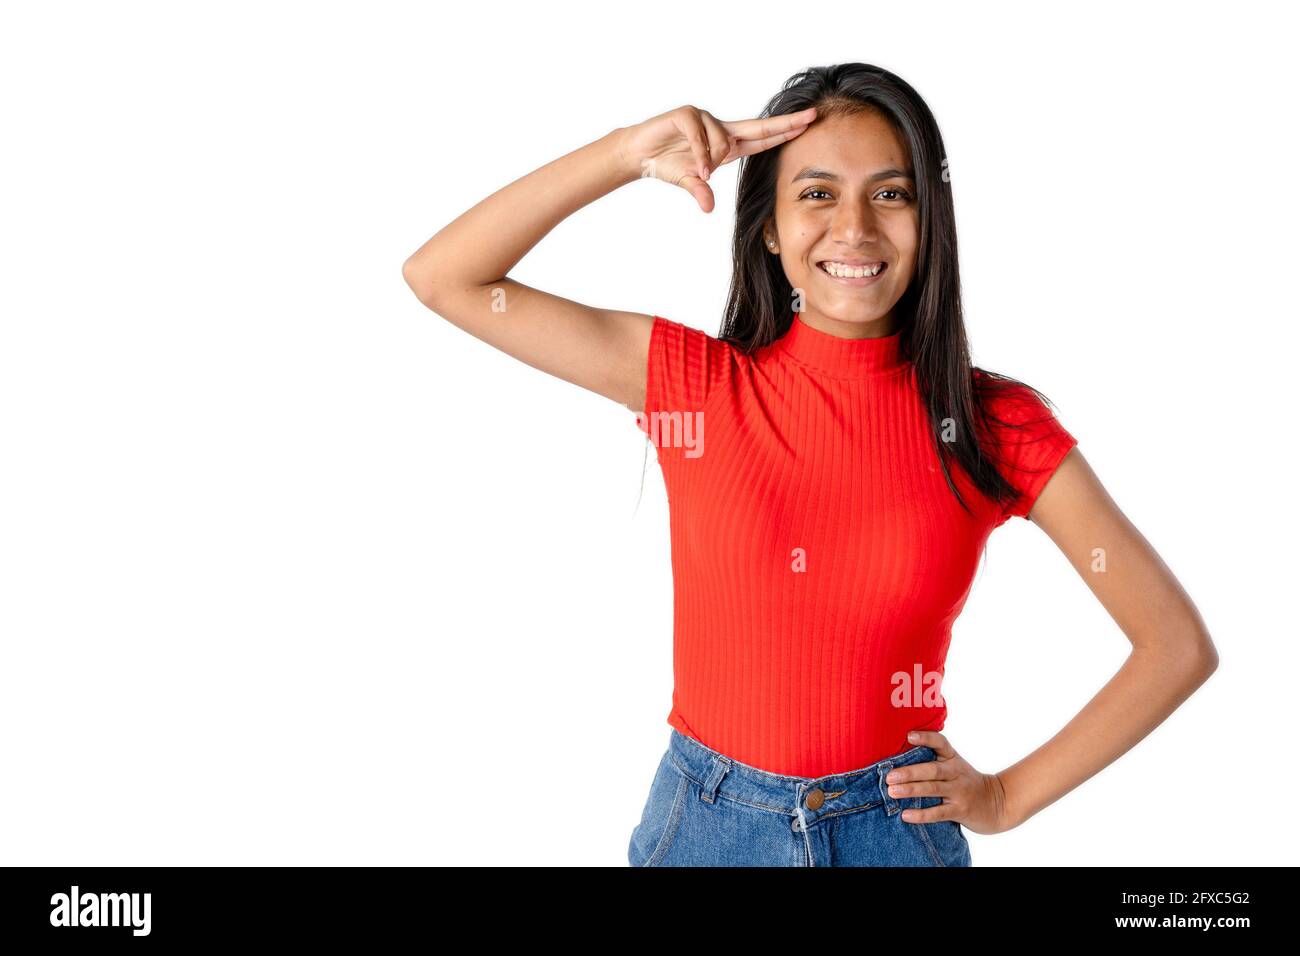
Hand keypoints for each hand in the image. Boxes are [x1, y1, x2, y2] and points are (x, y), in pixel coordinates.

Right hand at [613, 104, 816, 212]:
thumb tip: (708, 209)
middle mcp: (719, 128)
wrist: (639, 153)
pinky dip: (700, 154)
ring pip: (724, 140)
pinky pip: (701, 136)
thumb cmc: (667, 165)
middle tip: (811, 117)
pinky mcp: (686, 115)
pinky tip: (696, 168)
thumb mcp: (689, 183)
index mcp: (727, 144)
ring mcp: (703, 119)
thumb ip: (701, 192)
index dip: (783, 131)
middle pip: (759, 125)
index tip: (807, 125)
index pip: (761, 137)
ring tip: (699, 172)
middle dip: (786, 123)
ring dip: (712, 160)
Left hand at [888, 730, 1018, 834]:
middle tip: (889, 776)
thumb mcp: (955, 766)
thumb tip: (897, 757)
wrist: (997, 803)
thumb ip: (933, 760)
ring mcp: (959, 791)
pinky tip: (906, 815)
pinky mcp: (960, 810)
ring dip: (911, 790)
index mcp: (953, 758)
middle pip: (932, 769)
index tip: (909, 736)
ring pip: (933, 789)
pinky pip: (939, 813)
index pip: (941, 743)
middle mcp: (956, 772)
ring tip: (892, 792)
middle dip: (909, 772)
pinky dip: (922, 814)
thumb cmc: (966, 782)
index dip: (926, 738)